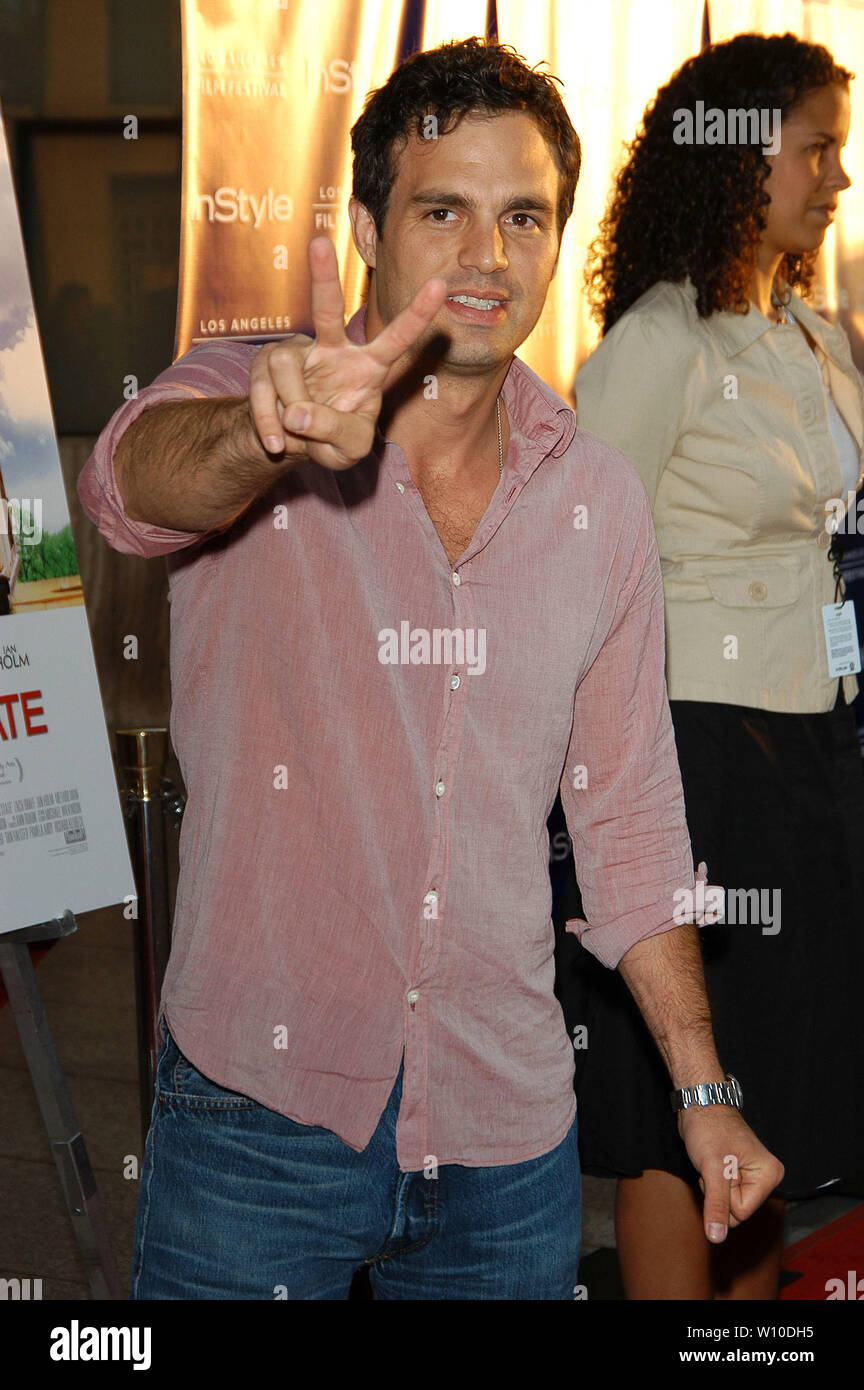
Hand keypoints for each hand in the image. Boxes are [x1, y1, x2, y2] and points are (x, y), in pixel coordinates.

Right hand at [248, 236, 447, 468]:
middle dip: (322, 276)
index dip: (417, 314)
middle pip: (326, 309)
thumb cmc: (332, 442)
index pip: (397, 339)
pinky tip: (275, 442)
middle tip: (319, 242)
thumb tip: (297, 413)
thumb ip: (333, 432)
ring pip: (286, 369)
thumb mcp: (348, 449)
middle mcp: (334, 350)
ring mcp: (297, 353)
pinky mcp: (266, 365)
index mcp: (368, 368)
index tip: (439, 284)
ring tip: (294, 435)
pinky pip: (263, 390)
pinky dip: (268, 422)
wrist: (291, 445)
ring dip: (290, 410)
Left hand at [678, 1105, 784, 1242]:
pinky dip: (711, 1182)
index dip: (723, 1195)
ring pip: (727, 1204)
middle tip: (714, 1165)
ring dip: (713, 1187)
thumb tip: (716, 1237)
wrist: (698, 1103)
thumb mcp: (712, 1169)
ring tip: (712, 1161)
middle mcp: (764, 1177)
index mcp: (769, 1175)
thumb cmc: (709, 1128)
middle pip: (736, 1211)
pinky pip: (722, 1194)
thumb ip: (717, 1205)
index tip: (719, 1169)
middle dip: (718, 1192)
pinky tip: (712, 1163)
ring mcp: (751, 1176)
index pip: (741, 1212)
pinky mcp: (738, 1174)